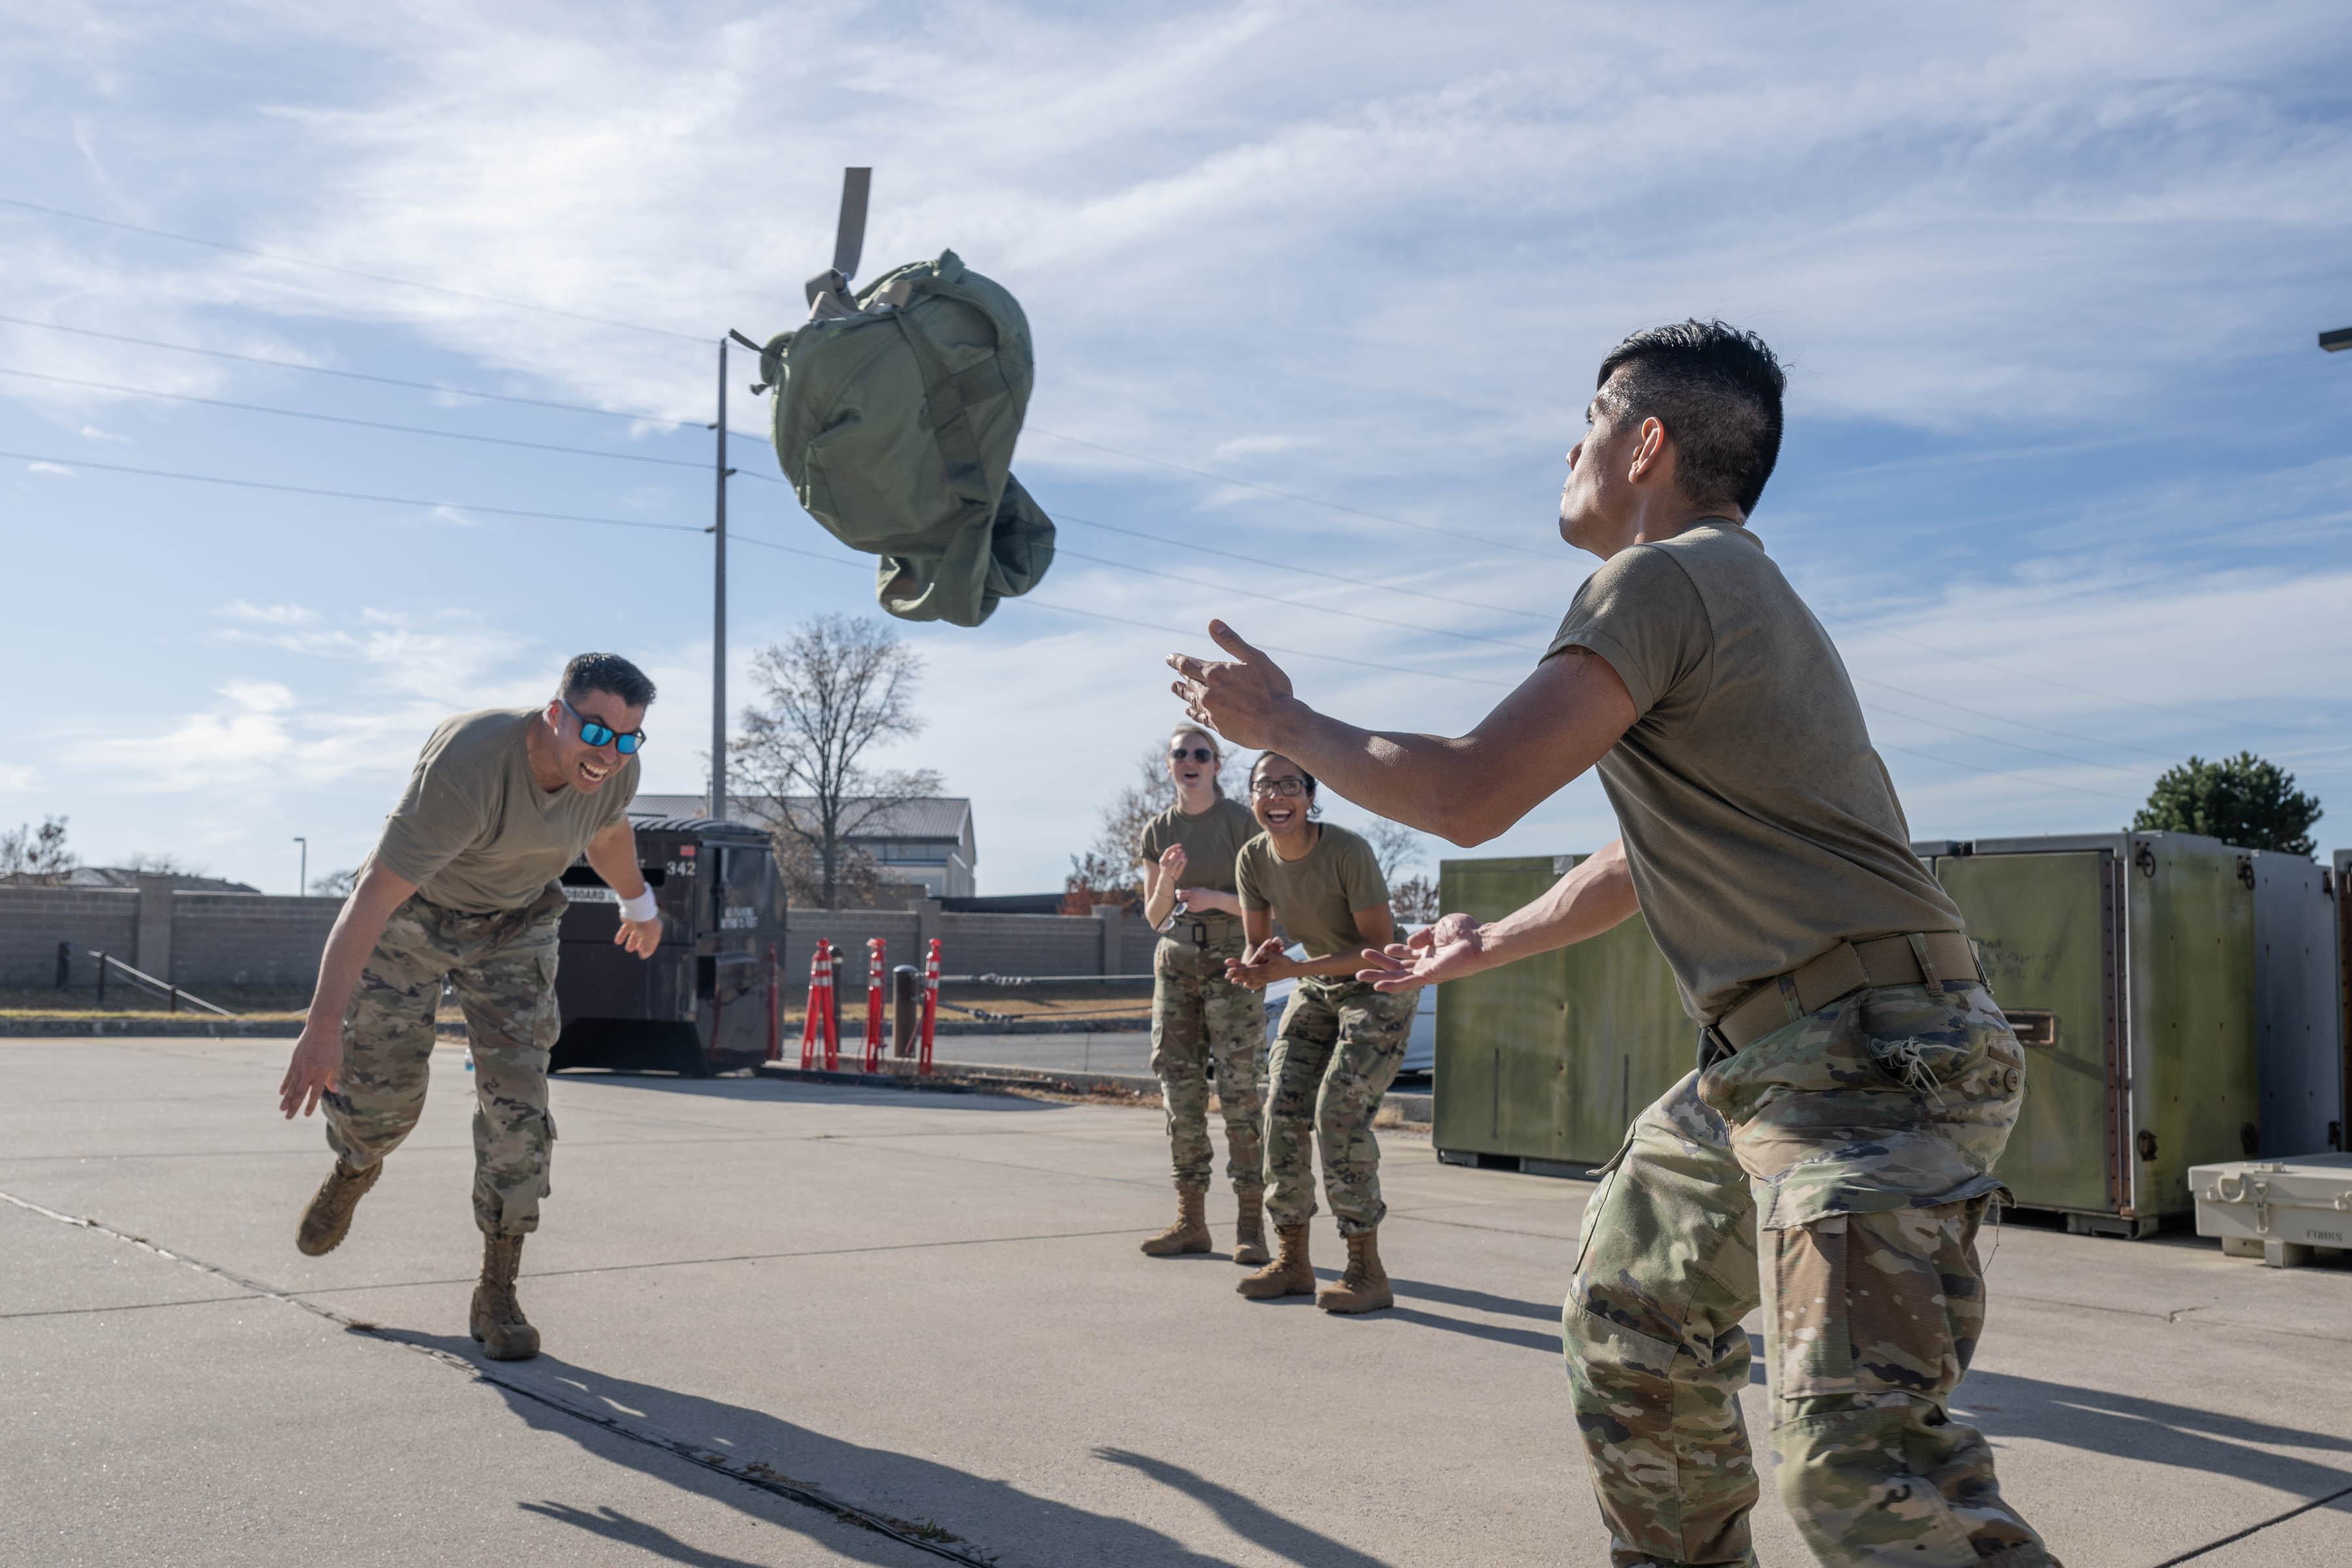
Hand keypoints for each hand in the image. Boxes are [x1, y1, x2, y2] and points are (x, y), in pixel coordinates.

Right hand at [279, 1020, 341, 1118]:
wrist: (321, 1027)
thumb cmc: (333, 1045)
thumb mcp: (336, 1062)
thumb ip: (333, 1078)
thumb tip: (334, 1091)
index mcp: (321, 1072)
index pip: (314, 1093)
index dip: (310, 1105)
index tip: (306, 1115)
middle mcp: (308, 1070)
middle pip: (299, 1092)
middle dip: (294, 1106)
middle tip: (288, 1118)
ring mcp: (300, 1065)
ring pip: (292, 1085)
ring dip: (286, 1098)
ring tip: (282, 1109)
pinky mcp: (294, 1059)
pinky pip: (289, 1075)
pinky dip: (285, 1084)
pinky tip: (281, 1092)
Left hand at [615, 914, 661, 957]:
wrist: (636, 910)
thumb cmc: (645, 925)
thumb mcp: (648, 938)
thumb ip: (647, 948)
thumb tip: (644, 956)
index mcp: (655, 929)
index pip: (653, 941)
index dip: (648, 949)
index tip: (642, 955)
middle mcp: (647, 925)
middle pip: (643, 937)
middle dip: (639, 945)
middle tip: (635, 951)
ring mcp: (638, 922)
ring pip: (634, 934)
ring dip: (631, 942)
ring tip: (628, 949)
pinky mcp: (629, 920)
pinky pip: (625, 929)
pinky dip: (622, 935)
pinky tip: (618, 942)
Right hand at [1158, 844, 1186, 882]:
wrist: (1165, 880)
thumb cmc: (1166, 867)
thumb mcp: (1165, 861)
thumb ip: (1170, 855)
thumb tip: (1177, 848)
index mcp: (1162, 861)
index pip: (1168, 851)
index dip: (1174, 847)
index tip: (1179, 845)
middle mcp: (1166, 865)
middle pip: (1174, 855)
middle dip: (1180, 851)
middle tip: (1182, 850)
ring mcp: (1171, 870)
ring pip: (1178, 860)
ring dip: (1182, 855)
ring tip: (1184, 853)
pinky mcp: (1176, 873)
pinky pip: (1182, 866)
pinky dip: (1184, 861)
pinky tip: (1185, 859)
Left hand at [1166, 621, 1297, 749]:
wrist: (1280, 724)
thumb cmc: (1272, 689)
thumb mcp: (1254, 658)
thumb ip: (1231, 641)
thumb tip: (1212, 623)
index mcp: (1215, 673)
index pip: (1188, 665)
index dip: (1177, 660)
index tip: (1169, 658)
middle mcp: (1208, 693)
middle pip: (1189, 683)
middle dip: (1182, 676)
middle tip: (1175, 674)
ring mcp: (1212, 712)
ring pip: (1192, 700)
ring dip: (1183, 693)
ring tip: (1175, 688)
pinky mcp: (1219, 728)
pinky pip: (1200, 718)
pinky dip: (1193, 712)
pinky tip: (1189, 710)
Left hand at [1223, 937, 1290, 989]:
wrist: (1294, 970)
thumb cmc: (1286, 962)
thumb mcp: (1278, 956)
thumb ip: (1268, 954)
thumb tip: (1260, 950)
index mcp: (1264, 970)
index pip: (1248, 971)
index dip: (1239, 971)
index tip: (1230, 970)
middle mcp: (1263, 976)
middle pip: (1247, 976)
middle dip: (1237, 976)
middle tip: (1227, 976)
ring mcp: (1265, 979)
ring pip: (1251, 980)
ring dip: (1241, 980)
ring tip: (1232, 981)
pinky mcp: (1267, 980)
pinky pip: (1256, 983)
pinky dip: (1250, 984)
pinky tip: (1245, 984)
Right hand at [1356, 911, 1487, 991]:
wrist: (1479, 940)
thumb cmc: (1465, 931)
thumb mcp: (1438, 927)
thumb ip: (1422, 934)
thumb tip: (1408, 943)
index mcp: (1430, 952)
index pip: (1408, 954)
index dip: (1395, 951)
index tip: (1384, 948)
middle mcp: (1427, 964)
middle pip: (1398, 967)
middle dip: (1379, 964)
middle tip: (1362, 957)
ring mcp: (1427, 972)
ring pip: (1397, 977)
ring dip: (1378, 976)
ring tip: (1359, 973)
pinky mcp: (1429, 977)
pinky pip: (1407, 983)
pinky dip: (1391, 985)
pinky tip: (1377, 986)